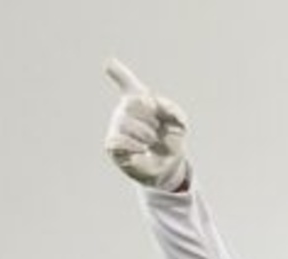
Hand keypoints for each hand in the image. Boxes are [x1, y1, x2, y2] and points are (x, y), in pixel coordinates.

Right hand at [103, 58, 189, 190]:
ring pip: (125, 122)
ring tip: (151, 142)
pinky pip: (118, 140)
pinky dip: (133, 145)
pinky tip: (142, 149)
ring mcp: (116, 126)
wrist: (167, 165)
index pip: (127, 83)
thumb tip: (155, 102)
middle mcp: (125, 110)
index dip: (119, 73)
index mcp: (140, 100)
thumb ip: (171, 109)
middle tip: (157, 130)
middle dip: (151, 117)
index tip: (109, 64)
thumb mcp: (179, 122)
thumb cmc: (170, 140)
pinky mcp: (111, 144)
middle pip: (133, 103)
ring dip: (145, 134)